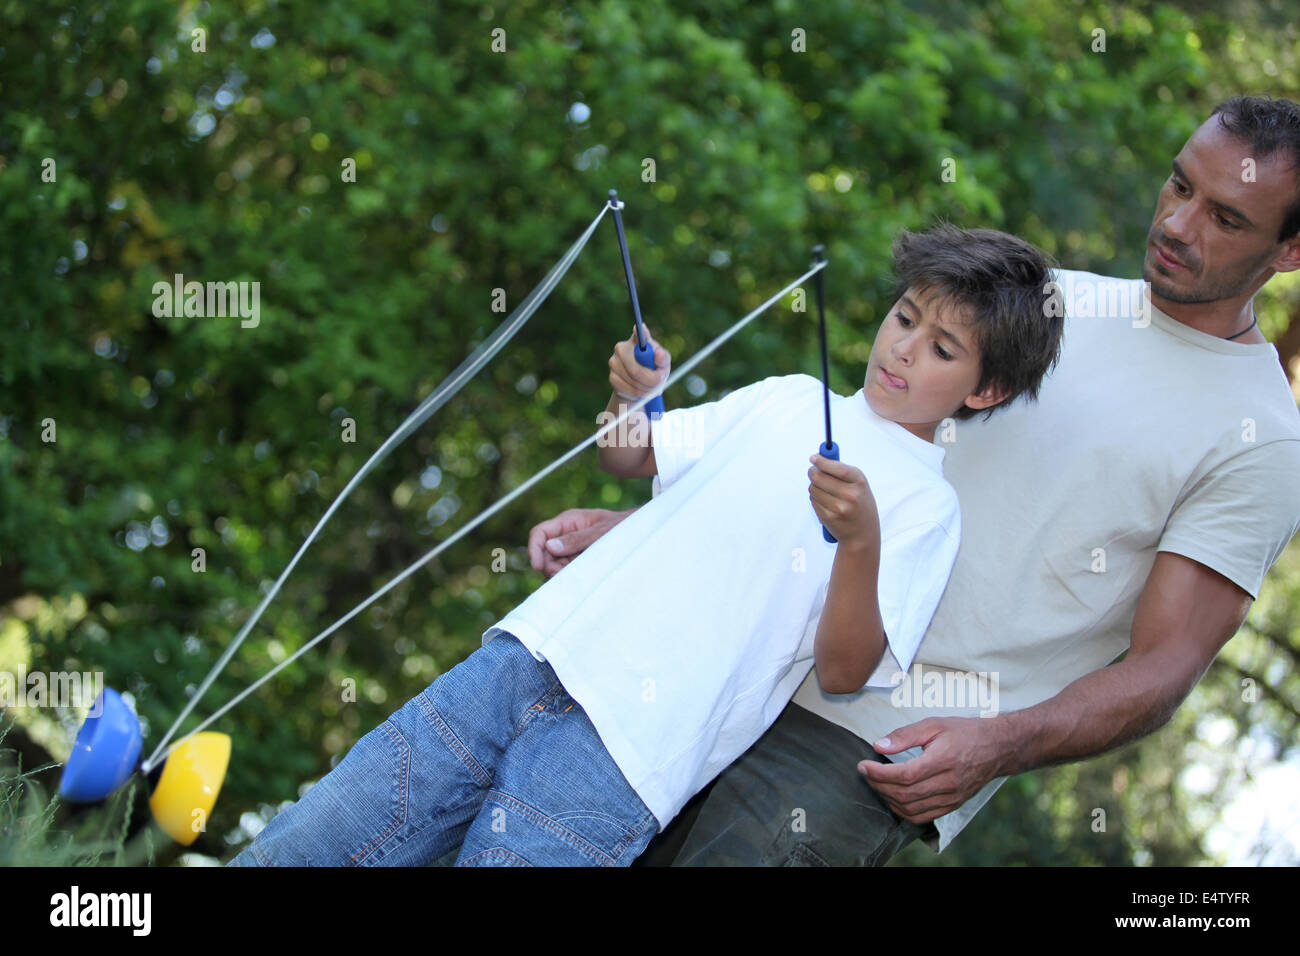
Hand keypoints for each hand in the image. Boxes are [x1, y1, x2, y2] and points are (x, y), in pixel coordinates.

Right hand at [527, 507, 636, 577]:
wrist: (640, 533)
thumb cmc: (622, 526)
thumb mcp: (601, 532)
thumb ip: (577, 539)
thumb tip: (550, 546)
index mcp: (567, 521)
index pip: (539, 533)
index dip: (534, 549)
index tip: (539, 566)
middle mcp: (565, 535)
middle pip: (543, 553)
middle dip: (549, 566)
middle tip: (565, 574)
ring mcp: (571, 549)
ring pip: (553, 564)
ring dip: (560, 572)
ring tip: (580, 572)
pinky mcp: (577, 560)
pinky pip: (565, 570)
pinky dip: (569, 576)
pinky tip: (583, 575)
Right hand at [609, 324, 670, 401]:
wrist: (641, 388)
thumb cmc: (655, 371)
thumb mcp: (663, 366)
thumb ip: (663, 359)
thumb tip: (659, 354)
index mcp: (638, 340)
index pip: (637, 334)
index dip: (639, 333)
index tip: (639, 328)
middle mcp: (622, 348)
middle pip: (636, 369)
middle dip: (651, 380)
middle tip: (658, 383)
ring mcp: (614, 362)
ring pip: (633, 381)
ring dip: (646, 388)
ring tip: (649, 386)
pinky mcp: (611, 377)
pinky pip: (628, 389)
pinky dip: (637, 393)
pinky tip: (639, 389)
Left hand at [807, 453, 880, 551]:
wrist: (863, 535)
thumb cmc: (860, 505)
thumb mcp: (860, 487)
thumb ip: (842, 473)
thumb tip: (818, 459)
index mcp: (860, 483)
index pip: (838, 468)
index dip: (822, 461)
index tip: (813, 458)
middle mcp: (851, 495)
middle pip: (819, 477)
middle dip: (812, 472)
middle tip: (812, 471)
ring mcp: (839, 507)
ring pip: (813, 488)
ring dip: (814, 487)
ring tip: (824, 491)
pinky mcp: (829, 517)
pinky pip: (813, 500)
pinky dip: (815, 498)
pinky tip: (825, 503)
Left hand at [857, 717, 1008, 823]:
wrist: (997, 747)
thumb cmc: (964, 732)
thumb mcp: (934, 724)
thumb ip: (905, 735)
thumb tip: (879, 745)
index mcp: (943, 760)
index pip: (904, 775)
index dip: (879, 773)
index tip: (864, 765)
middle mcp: (949, 783)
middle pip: (905, 794)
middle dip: (879, 785)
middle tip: (866, 773)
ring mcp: (952, 797)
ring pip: (912, 808)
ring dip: (888, 799)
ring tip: (877, 784)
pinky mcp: (953, 805)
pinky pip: (923, 816)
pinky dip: (904, 811)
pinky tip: (893, 799)